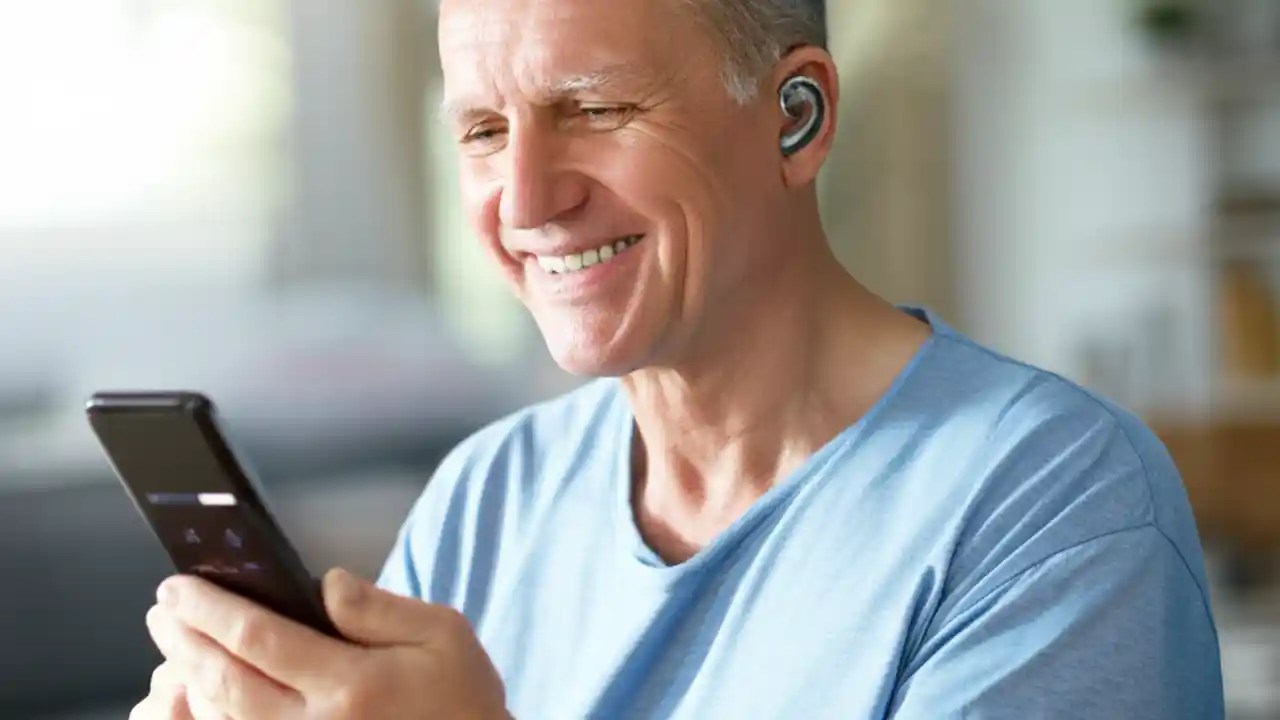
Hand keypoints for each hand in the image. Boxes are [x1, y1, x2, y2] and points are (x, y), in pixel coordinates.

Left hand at [131, 568, 510, 718]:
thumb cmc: (462, 700)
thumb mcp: (443, 635)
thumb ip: (378, 606)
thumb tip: (322, 584)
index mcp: (353, 684)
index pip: (259, 638)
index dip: (211, 609)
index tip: (181, 586)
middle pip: (226, 681)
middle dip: (185, 640)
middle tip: (163, 609)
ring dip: (187, 680)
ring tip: (174, 646)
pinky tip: (198, 697)